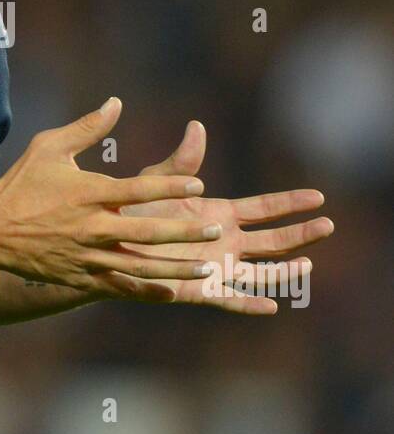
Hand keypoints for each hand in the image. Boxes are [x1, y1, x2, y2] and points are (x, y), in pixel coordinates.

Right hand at [0, 98, 229, 298]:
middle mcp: (93, 227)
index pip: (138, 190)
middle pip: (147, 233)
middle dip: (185, 232)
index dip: (170, 188)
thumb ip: (87, 128)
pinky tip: (171, 292)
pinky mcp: (81, 275)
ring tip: (206, 268)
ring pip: (140, 265)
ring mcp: (88, 255)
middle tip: (216, 230)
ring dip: (175, 267)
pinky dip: (146, 291)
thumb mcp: (51, 146)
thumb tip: (116, 103)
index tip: (198, 186)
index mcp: (89, 193)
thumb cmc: (21, 183)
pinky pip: (119, 286)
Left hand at [113, 120, 333, 313]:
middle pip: (272, 240)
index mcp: (219, 215)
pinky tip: (272, 307)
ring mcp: (214, 267)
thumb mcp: (159, 181)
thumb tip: (197, 127)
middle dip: (301, 233)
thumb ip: (181, 162)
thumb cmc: (130, 209)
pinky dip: (249, 304)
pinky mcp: (197, 289)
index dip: (291, 203)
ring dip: (285, 270)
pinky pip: (227, 299)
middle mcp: (223, 242)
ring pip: (259, 272)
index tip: (318, 196)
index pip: (264, 209)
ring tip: (309, 264)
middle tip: (329, 224)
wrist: (104, 241)